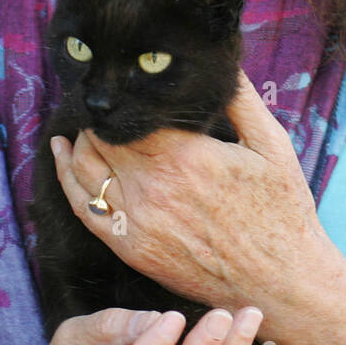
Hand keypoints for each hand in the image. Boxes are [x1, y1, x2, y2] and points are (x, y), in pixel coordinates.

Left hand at [48, 69, 343, 344]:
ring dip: (80, 139)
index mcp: (184, 155)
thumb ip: (243, 100)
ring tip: (87, 122)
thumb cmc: (283, 212)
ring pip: (85, 167)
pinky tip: (62, 156)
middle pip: (102, 137)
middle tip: (106, 98)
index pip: (130, 113)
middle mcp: (152, 186)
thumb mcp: (273, 146)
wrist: (279, 282)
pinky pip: (84, 206)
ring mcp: (136, 220)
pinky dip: (66, 177)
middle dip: (101, 115)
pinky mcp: (130, 248)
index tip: (128, 82)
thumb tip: (224, 63)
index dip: (125, 94)